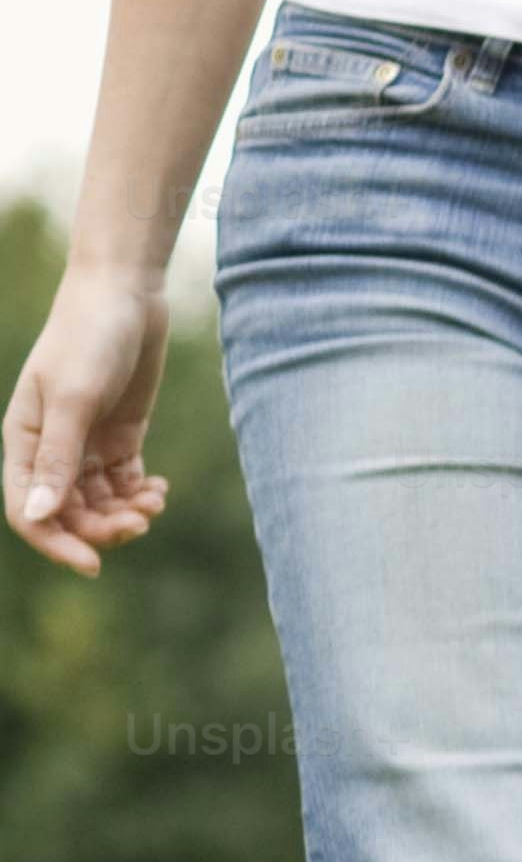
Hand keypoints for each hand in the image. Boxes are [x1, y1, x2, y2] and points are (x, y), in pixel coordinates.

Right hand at [6, 270, 175, 576]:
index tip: (94, 564)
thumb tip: (40, 516)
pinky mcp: (119, 437)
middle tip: (141, 522)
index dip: (56, 542)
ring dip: (127, 513)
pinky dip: (142, 494)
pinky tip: (160, 489)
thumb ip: (57, 459)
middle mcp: (50, 448)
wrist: (125, 297)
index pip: (28, 511)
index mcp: (22, 441)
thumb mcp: (73, 400)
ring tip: (155, 502)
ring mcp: (85, 444)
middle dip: (103, 529)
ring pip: (101, 503)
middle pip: (69, 513)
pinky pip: (126, 484)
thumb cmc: (89, 340)